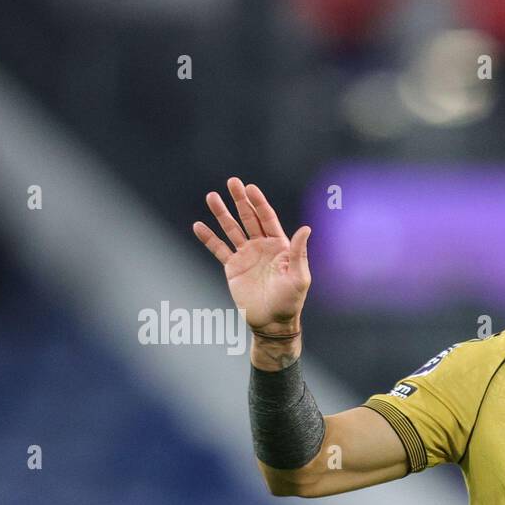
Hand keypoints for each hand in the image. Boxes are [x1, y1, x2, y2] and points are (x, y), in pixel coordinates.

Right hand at [193, 177, 310, 336]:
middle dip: (240, 200)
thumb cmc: (290, 301)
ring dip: (222, 214)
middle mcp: (262, 247)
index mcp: (280, 246)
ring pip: (232, 229)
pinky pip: (219, 249)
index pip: (267, 218)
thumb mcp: (299, 277)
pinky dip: (209, 238)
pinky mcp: (233, 267)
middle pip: (249, 218)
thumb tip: (306, 228)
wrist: (272, 322)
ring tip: (211, 197)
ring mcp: (246, 256)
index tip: (249, 187)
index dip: (258, 203)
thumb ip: (299, 252)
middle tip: (231, 182)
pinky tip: (198, 226)